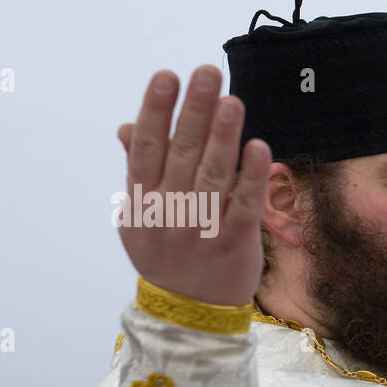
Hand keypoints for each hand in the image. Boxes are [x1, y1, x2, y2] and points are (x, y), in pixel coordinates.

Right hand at [115, 65, 269, 305]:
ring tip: (232, 100)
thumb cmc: (168, 256)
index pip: (147, 148)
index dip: (156, 111)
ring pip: (212, 175)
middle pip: (181, 153)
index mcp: (143, 202)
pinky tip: (257, 147)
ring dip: (222, 135)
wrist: (189, 314)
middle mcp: (168, 213)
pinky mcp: (234, 244)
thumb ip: (140, 173)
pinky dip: (250, 176)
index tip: (166, 76)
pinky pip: (244, 205)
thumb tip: (129, 127)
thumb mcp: (142, 219)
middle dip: (194, 110)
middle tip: (207, 72)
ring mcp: (201, 229)